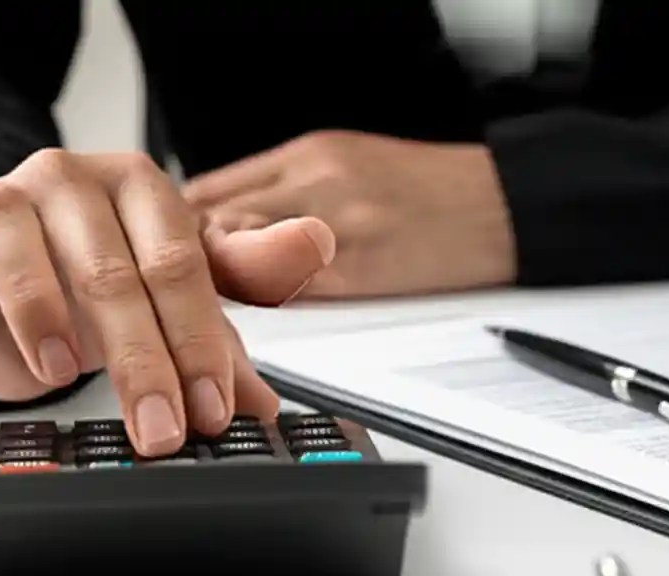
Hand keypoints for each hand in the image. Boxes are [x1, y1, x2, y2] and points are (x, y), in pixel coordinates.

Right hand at [0, 149, 335, 456]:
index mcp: (139, 186)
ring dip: (39, 314)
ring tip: (63, 374)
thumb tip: (286, 352)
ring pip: (12, 246)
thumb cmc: (109, 277)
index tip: (213, 406)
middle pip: (107, 269)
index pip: (177, 262)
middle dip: (139, 359)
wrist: (19, 268)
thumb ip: (243, 301)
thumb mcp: (182, 290)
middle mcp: (68, 182)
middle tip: (159, 429)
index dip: (197, 339)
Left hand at [182, 130, 515, 297]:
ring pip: (239, 258)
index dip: (177, 231)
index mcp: (309, 154)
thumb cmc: (432, 192)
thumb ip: (289, 190)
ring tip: (211, 320)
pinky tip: (257, 328)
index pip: (211, 190)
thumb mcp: (350, 165)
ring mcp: (335, 224)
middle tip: (175, 302)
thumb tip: (230, 223)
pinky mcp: (359, 270)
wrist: (502, 208)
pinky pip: (284, 293)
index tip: (166, 261)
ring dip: (217, 292)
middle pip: (212, 222)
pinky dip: (260, 312)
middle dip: (186, 266)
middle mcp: (314, 182)